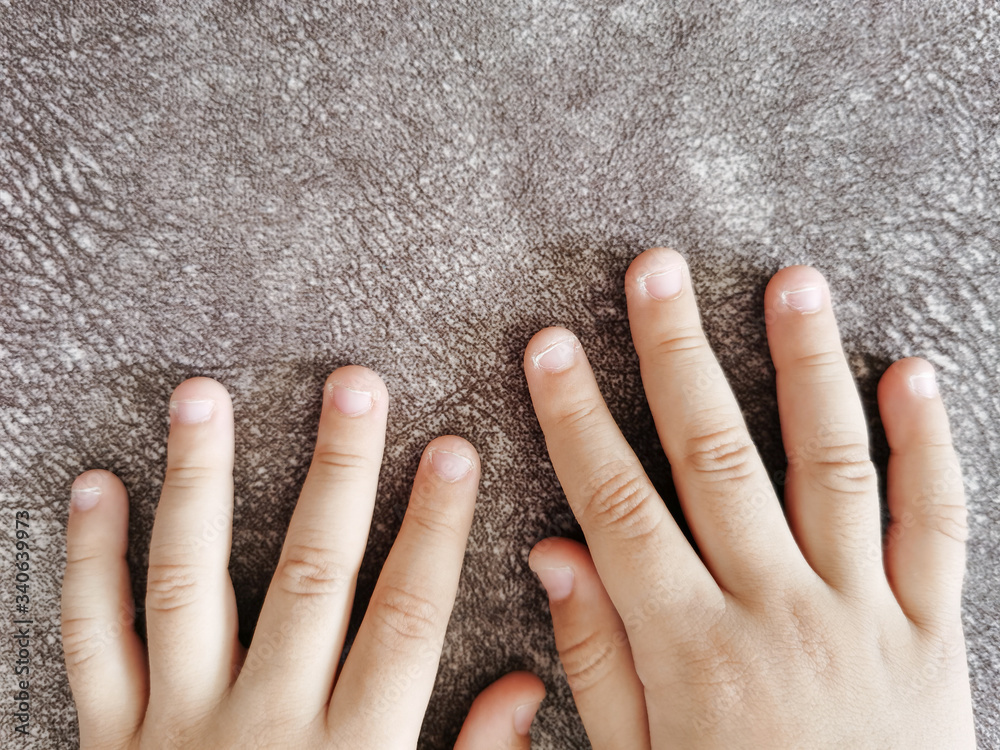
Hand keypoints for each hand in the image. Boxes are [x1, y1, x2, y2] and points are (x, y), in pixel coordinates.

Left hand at [61, 366, 543, 748]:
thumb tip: (525, 687)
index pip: (408, 618)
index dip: (436, 530)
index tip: (454, 452)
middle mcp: (263, 727)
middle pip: (310, 576)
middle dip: (339, 473)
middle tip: (355, 386)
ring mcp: (175, 728)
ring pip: (188, 583)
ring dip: (198, 484)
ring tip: (202, 398)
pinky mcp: (106, 740)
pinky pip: (89, 639)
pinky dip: (86, 560)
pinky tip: (94, 488)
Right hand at [524, 248, 974, 747]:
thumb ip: (598, 656)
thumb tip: (554, 552)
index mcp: (694, 650)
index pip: (617, 507)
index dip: (576, 420)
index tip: (549, 351)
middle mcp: (779, 613)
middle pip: (715, 459)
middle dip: (677, 356)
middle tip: (656, 273)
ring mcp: (864, 615)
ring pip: (831, 466)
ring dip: (807, 366)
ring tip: (791, 284)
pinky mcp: (933, 632)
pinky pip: (934, 525)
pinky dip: (928, 444)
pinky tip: (911, 374)